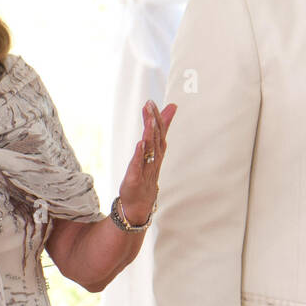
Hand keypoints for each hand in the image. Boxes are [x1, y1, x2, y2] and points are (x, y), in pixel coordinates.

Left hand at [117, 100, 176, 224]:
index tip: (153, 102)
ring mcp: (147, 168)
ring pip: (150, 149)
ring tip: (148, 121)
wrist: (140, 202)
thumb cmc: (146, 175)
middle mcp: (154, 159)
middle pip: (156, 137)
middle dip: (153, 121)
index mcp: (158, 152)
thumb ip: (159, 132)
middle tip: (150, 105)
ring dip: (150, 134)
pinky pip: (139, 165)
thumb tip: (169, 113)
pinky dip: (140, 155)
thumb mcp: (152, 152)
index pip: (159, 132)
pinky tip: (140, 144)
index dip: (157, 117)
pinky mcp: (137, 178)